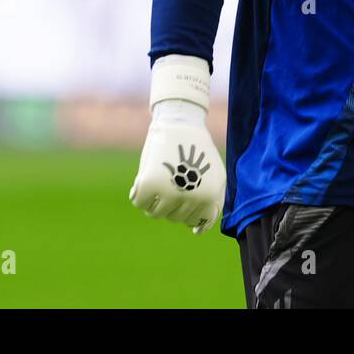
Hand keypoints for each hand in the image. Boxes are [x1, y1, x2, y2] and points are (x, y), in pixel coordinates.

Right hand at [130, 98, 224, 233]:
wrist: (181, 123)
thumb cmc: (196, 150)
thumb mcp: (214, 176)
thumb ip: (210, 203)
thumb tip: (197, 230)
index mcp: (210, 198)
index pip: (196, 223)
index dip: (188, 214)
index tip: (184, 199)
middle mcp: (192, 199)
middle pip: (174, 218)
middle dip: (171, 203)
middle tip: (172, 180)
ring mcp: (171, 193)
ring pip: (155, 213)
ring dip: (155, 200)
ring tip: (161, 178)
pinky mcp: (151, 184)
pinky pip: (140, 202)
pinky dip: (139, 193)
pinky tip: (146, 177)